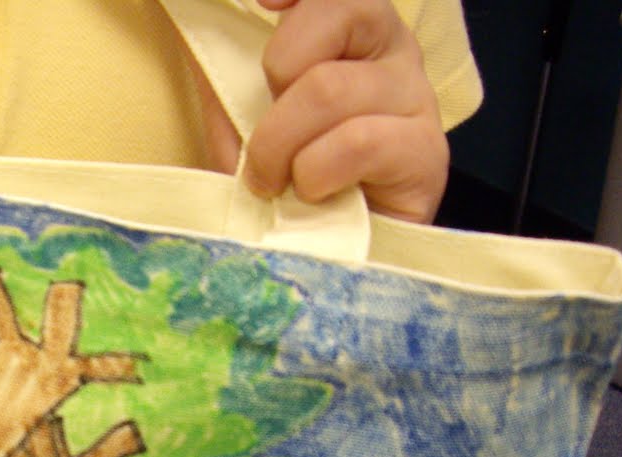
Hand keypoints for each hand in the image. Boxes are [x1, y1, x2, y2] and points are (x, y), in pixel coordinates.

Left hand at [198, 0, 448, 223]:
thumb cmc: (287, 190)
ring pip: (332, 87)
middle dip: (278, 74)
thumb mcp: (245, 124)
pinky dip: (318, 171)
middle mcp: (394, 53)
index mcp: (355, 32)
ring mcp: (416, 100)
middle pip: (340, 12)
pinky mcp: (427, 154)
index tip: (263, 2)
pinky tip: (313, 194)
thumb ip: (228, 78)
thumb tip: (195, 34)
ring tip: (277, 183)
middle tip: (263, 138)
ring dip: (284, 143)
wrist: (323, 265)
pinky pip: (361, 139)